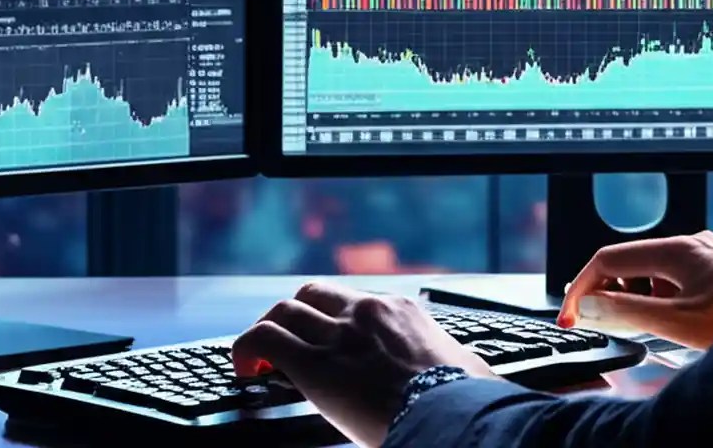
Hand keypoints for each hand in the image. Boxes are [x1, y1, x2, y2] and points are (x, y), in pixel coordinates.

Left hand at [231, 282, 492, 447]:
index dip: (331, 318)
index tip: (326, 337)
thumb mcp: (465, 367)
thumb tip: (467, 371)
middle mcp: (365, 313)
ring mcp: (338, 335)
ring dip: (266, 331)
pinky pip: (263, 340)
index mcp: (401, 312)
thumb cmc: (467, 401)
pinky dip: (245, 348)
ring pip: (281, 312)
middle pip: (310, 295)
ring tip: (259, 356)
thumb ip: (451, 360)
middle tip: (284, 340)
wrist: (454, 418)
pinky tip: (244, 367)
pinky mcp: (314, 364)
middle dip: (292, 315)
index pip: (352, 300)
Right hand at [557, 231, 712, 349]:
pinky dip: (661, 297)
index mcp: (678, 249)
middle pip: (629, 261)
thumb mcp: (678, 323)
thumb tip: (587, 305)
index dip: (583, 288)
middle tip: (602, 323)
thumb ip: (625, 312)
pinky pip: (675, 277)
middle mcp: (692, 244)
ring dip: (637, 296)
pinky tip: (674, 321)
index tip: (572, 315)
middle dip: (609, 292)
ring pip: (652, 270)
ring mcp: (708, 254)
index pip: (609, 259)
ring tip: (648, 326)